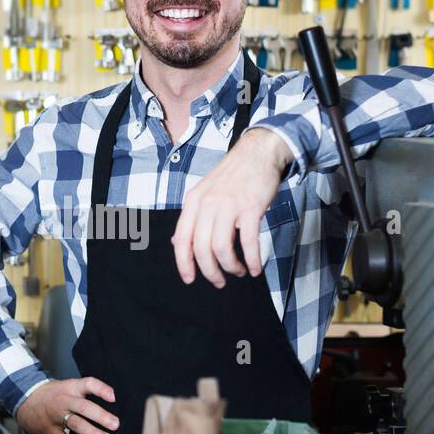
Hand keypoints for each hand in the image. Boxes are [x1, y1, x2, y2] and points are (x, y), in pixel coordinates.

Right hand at [15, 378, 118, 433]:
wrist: (25, 398)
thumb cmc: (52, 394)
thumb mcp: (67, 386)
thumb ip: (85, 392)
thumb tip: (111, 403)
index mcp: (71, 387)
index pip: (88, 384)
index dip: (101, 389)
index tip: (113, 397)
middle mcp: (64, 400)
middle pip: (84, 407)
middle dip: (100, 416)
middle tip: (115, 424)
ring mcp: (56, 415)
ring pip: (75, 424)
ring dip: (92, 432)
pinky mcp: (49, 430)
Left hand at [172, 128, 292, 287]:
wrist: (257, 152)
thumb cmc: (232, 175)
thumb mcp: (204, 192)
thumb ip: (192, 217)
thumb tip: (177, 242)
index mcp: (193, 202)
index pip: (181, 239)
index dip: (184, 264)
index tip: (189, 279)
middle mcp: (207, 204)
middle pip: (201, 248)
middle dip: (210, 271)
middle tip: (219, 281)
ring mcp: (229, 205)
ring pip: (222, 248)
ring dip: (231, 267)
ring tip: (238, 271)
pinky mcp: (250, 208)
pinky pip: (248, 242)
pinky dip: (251, 259)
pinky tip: (255, 267)